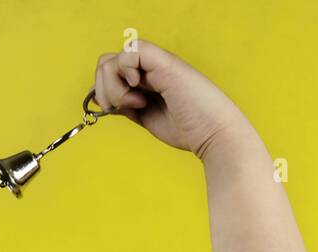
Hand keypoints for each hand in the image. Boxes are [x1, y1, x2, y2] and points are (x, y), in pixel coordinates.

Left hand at [93, 39, 252, 159]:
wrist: (216, 135)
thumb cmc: (190, 130)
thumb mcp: (146, 117)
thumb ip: (126, 106)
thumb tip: (102, 101)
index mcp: (147, 79)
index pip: (109, 71)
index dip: (103, 90)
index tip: (117, 111)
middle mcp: (150, 67)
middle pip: (105, 63)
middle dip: (104, 89)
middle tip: (124, 107)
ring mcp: (157, 63)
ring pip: (112, 59)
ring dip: (114, 86)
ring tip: (136, 103)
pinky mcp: (165, 62)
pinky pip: (130, 51)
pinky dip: (125, 72)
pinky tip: (139, 90)